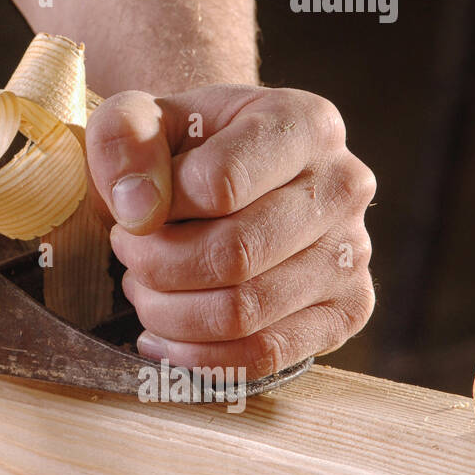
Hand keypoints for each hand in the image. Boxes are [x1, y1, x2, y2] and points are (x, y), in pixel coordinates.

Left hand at [85, 84, 375, 376]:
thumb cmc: (179, 145)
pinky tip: (161, 338)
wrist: (222, 174)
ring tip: (144, 288)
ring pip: (243, 313)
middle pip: (234, 255)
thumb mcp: (137, 116)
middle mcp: (343, 185)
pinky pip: (265, 355)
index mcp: (303, 123)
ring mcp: (351, 254)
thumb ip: (123, 140)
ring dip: (168, 312)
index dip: (157, 206)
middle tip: (129, 254)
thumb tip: (138, 211)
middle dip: (157, 265)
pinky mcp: (345, 311)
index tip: (132, 209)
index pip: (219, 183)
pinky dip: (197, 358)